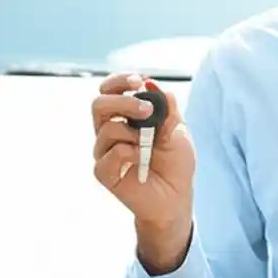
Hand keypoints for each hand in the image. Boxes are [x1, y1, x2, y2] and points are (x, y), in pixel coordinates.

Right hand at [91, 72, 194, 272]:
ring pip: (106, 128)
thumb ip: (166, 107)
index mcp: (124, 117)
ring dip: (133, 132)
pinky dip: (129, 152)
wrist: (176, 197)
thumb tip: (151, 83)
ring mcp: (105, 152)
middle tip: (146, 109)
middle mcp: (110, 131)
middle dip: (123, 101)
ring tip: (150, 144)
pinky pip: (110, 154)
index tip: (137, 80)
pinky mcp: (104, 172)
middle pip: (99, 104)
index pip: (109, 91)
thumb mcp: (178, 130)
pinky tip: (142, 159)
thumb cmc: (175, 163)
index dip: (118, 81)